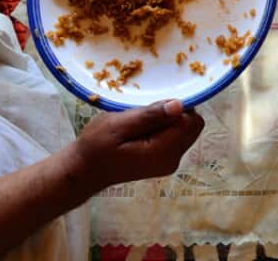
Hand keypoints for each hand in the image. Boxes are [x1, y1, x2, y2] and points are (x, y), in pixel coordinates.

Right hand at [63, 99, 203, 193]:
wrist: (84, 171)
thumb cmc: (95, 147)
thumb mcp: (117, 126)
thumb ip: (149, 116)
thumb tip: (179, 105)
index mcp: (163, 152)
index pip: (190, 121)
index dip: (176, 108)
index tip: (152, 107)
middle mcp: (173, 159)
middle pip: (193, 126)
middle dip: (175, 114)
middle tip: (144, 115)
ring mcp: (171, 162)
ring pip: (186, 130)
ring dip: (169, 121)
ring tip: (141, 124)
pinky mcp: (166, 160)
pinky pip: (176, 137)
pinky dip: (165, 129)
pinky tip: (143, 131)